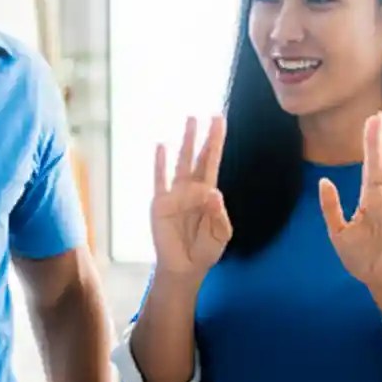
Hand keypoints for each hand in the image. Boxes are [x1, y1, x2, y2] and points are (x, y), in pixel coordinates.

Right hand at [150, 116, 231, 281]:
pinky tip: (161, 146)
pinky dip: (160, 163)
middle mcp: (192, 189)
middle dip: (203, 136)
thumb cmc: (206, 250)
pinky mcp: (161, 204)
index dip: (216, 142)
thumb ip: (219, 214)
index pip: (212, 162)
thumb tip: (211, 192)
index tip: (219, 121)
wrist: (185, 268)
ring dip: (185, 142)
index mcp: (209, 194)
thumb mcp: (221, 234)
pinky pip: (160, 180)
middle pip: (198, 156)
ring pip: (181, 162)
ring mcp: (175, 195)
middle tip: (208, 114)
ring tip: (189, 120)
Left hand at [319, 113, 381, 307]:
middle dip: (380, 140)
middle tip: (378, 116)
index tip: (368, 122)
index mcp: (368, 200)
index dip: (369, 144)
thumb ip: (331, 207)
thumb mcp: (338, 233)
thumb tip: (324, 180)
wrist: (380, 281)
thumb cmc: (360, 259)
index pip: (368, 166)